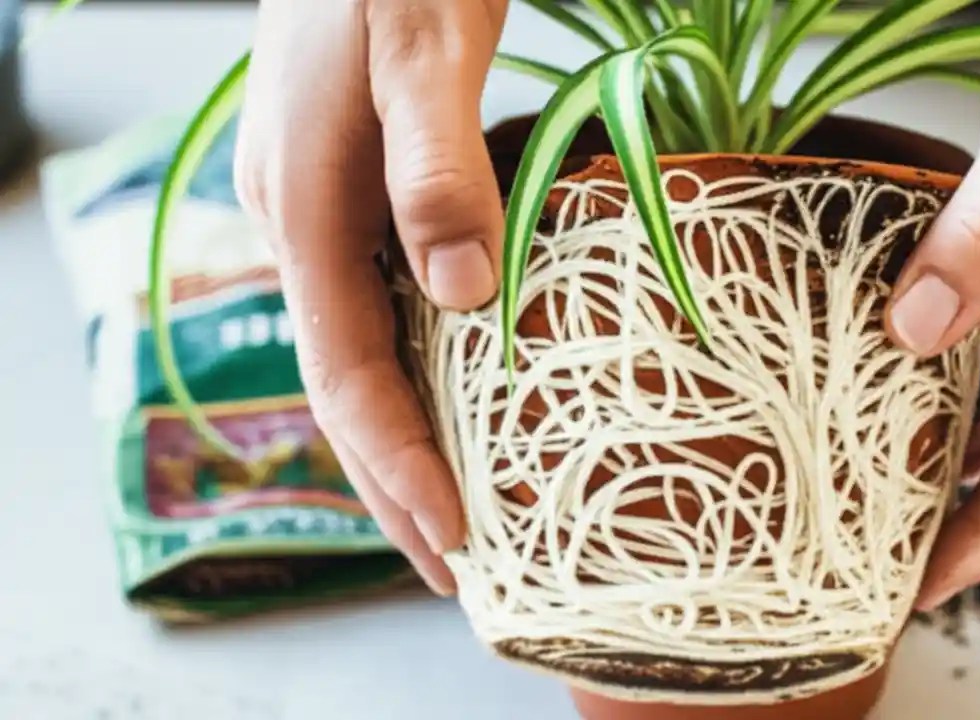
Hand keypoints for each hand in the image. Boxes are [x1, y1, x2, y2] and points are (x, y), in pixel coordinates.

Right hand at [233, 0, 510, 593]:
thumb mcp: (422, 44)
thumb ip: (437, 166)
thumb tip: (465, 296)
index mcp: (306, 204)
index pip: (348, 370)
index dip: (400, 462)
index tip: (457, 538)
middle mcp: (301, 221)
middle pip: (342, 383)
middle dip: (392, 484)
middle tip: (451, 571)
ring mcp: (320, 209)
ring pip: (356, 351)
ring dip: (400, 439)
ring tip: (446, 517)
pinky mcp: (351, 192)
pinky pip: (376, 308)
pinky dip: (410, 372)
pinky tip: (447, 398)